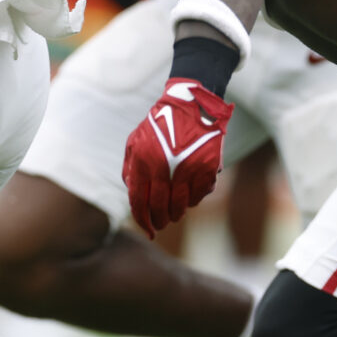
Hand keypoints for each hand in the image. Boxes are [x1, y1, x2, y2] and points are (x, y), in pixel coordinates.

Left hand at [123, 78, 232, 237]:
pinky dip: (193, 202)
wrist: (190, 105)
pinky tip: (188, 198)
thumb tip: (132, 193)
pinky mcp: (206, 168)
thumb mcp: (135, 141)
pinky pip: (198, 196)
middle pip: (160, 207)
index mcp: (143, 161)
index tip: (147, 230)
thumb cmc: (160, 125)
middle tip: (161, 224)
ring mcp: (187, 169)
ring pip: (180, 205)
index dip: (142, 220)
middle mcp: (164, 167)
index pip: (139, 201)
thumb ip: (130, 168)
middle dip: (159, 221)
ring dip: (176, 214)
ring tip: (174, 214)